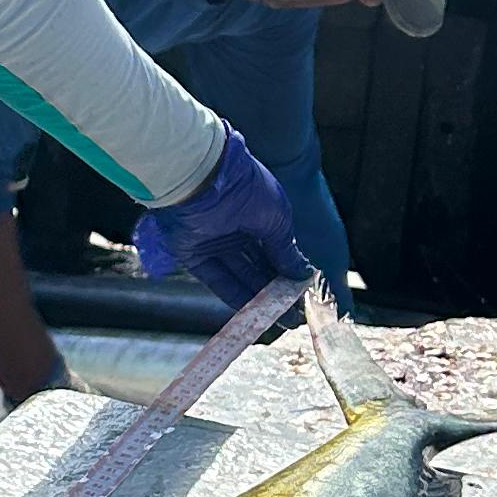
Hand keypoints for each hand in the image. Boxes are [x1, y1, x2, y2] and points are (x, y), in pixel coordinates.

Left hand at [131, 127, 308, 309]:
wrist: (203, 178)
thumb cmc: (247, 190)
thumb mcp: (277, 220)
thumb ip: (286, 250)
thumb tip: (302, 274)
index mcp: (258, 212)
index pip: (275, 248)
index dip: (288, 270)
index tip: (301, 294)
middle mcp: (236, 228)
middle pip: (258, 265)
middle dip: (276, 290)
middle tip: (293, 314)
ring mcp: (214, 242)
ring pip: (240, 275)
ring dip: (259, 297)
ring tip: (279, 318)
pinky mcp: (194, 254)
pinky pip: (217, 279)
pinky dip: (235, 295)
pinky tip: (253, 311)